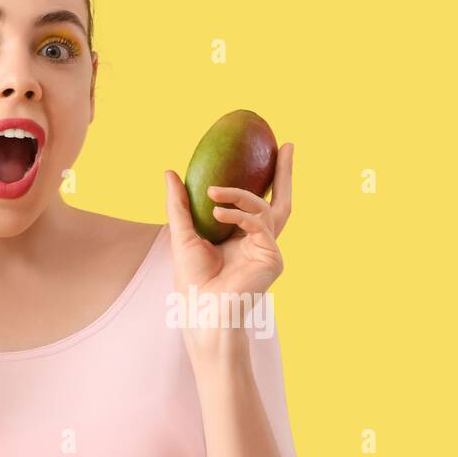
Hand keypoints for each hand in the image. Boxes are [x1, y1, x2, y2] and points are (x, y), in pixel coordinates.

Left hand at [163, 142, 293, 353]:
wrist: (202, 310)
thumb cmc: (192, 280)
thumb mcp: (182, 234)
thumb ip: (179, 204)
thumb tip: (170, 171)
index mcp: (242, 236)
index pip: (256, 203)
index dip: (263, 179)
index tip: (264, 151)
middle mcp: (259, 241)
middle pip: (280, 201)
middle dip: (285, 173)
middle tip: (287, 145)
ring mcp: (268, 249)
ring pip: (266, 209)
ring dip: (240, 195)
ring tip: (213, 193)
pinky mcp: (272, 258)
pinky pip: (260, 225)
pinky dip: (240, 215)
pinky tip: (218, 212)